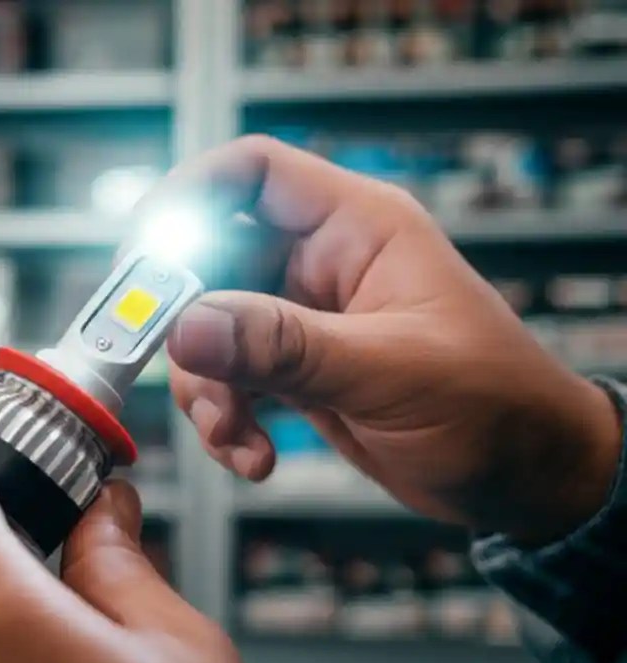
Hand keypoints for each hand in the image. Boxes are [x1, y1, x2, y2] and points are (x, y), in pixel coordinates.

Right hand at [153, 135, 620, 544]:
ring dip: (203, 387)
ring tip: (233, 435)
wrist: (526, 481)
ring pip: (208, 330)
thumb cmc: (496, 408)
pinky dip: (223, 421)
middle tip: (182, 368)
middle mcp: (321, 265)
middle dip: (186, 323)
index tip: (144, 257)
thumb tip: (189, 324)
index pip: (253, 173)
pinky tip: (253, 457)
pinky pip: (226, 380)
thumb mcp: (389, 371)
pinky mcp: (293, 371)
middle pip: (210, 261)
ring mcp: (302, 319)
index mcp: (357, 228)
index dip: (188, 197)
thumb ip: (285, 346)